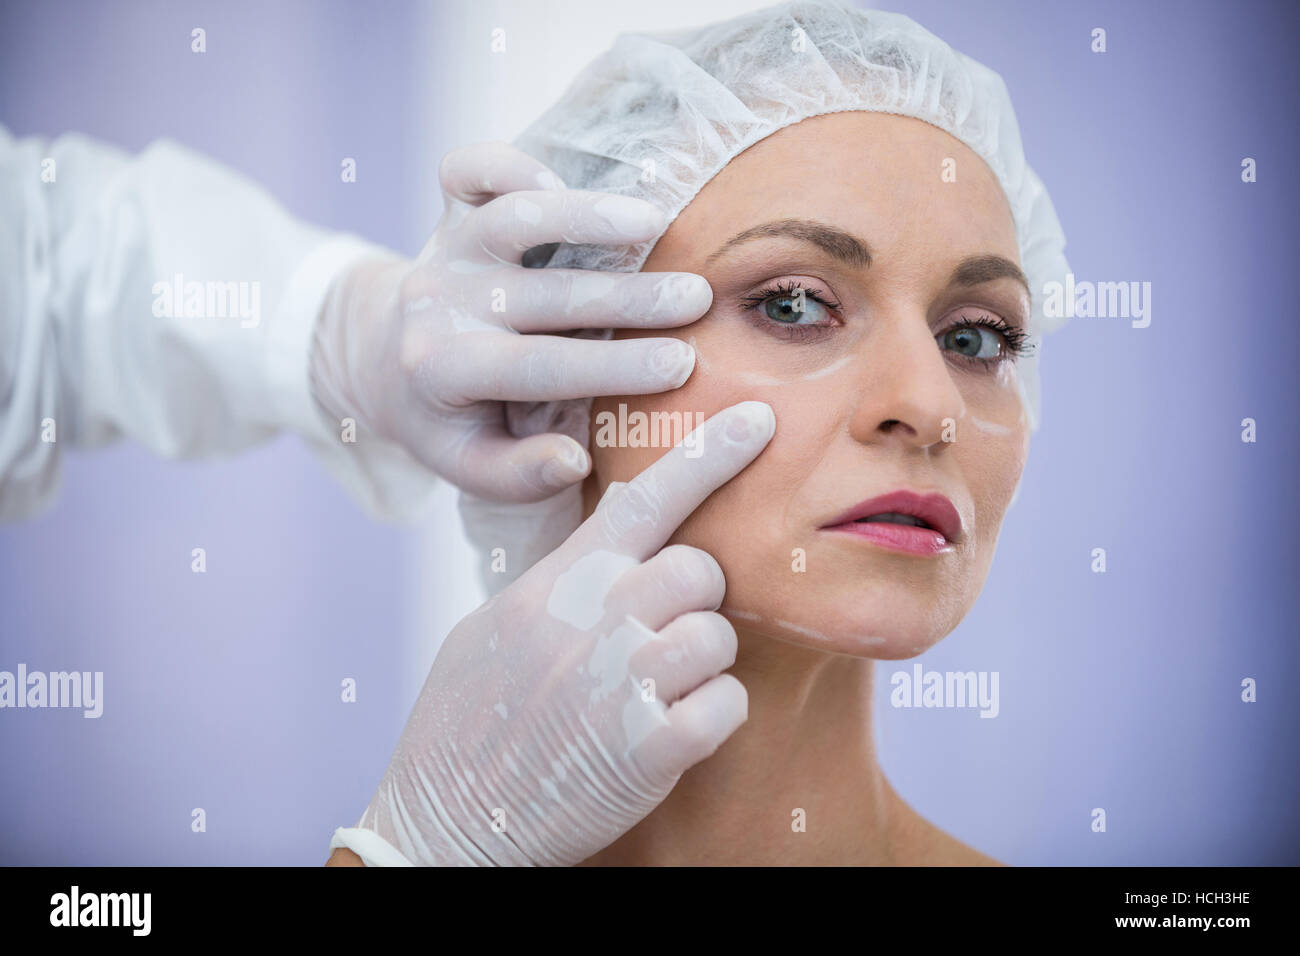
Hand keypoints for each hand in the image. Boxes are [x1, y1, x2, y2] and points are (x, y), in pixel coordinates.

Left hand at [309, 140, 711, 502]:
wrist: (388, 361)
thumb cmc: (453, 421)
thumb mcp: (473, 467)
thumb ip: (521, 474)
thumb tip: (575, 459)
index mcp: (447, 372)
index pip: (539, 368)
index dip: (611, 366)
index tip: (680, 368)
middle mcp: (444, 304)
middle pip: (544, 295)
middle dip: (627, 297)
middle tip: (696, 299)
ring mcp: (447, 249)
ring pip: (514, 220)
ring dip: (588, 217)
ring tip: (658, 222)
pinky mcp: (450, 210)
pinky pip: (468, 169)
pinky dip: (510, 164)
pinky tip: (565, 179)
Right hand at [357, 401, 775, 864]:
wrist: (444, 825)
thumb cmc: (465, 725)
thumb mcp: (493, 630)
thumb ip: (559, 582)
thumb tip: (611, 544)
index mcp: (554, 585)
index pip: (641, 500)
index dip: (707, 454)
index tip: (756, 419)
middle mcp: (591, 620)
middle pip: (697, 568)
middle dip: (691, 599)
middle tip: (655, 637)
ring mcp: (621, 682)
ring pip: (717, 633)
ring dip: (701, 662)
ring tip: (655, 692)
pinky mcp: (649, 748)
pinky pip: (726, 703)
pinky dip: (711, 717)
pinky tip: (668, 734)